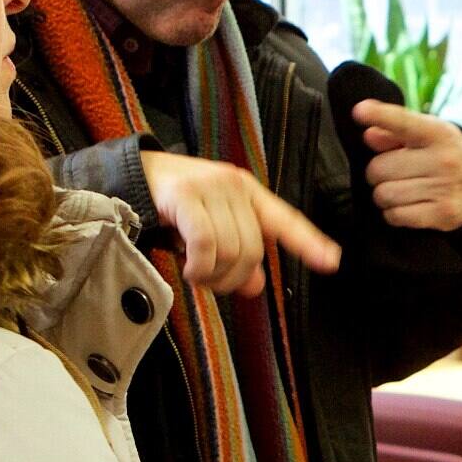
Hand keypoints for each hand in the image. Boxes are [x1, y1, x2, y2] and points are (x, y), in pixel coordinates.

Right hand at [141, 150, 340, 294]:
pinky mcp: (185, 196)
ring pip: (230, 251)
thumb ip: (235, 254)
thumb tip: (254, 285)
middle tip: (209, 282)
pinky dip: (200, 267)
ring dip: (212, 275)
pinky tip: (189, 270)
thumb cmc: (174, 207)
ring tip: (195, 273)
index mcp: (247, 192)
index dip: (309, 242)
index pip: (286, 220)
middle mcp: (234, 186)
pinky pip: (206, 244)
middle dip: (232, 277)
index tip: (330, 261)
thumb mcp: (210, 230)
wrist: (130, 177)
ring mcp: (210, 188)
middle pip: (253, 249)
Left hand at [356, 102, 461, 231]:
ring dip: (385, 195)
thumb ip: (395, 131)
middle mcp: (444, 159)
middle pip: (378, 168)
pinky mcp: (443, 214)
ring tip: (402, 190)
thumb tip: (369, 136)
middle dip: (378, 173)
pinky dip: (394, 213)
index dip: (380, 115)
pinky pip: (394, 215)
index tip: (360, 111)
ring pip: (383, 194)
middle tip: (394, 173)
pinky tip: (407, 205)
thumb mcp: (426, 135)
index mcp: (438, 133)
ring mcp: (444, 188)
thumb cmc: (444, 156)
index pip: (402, 122)